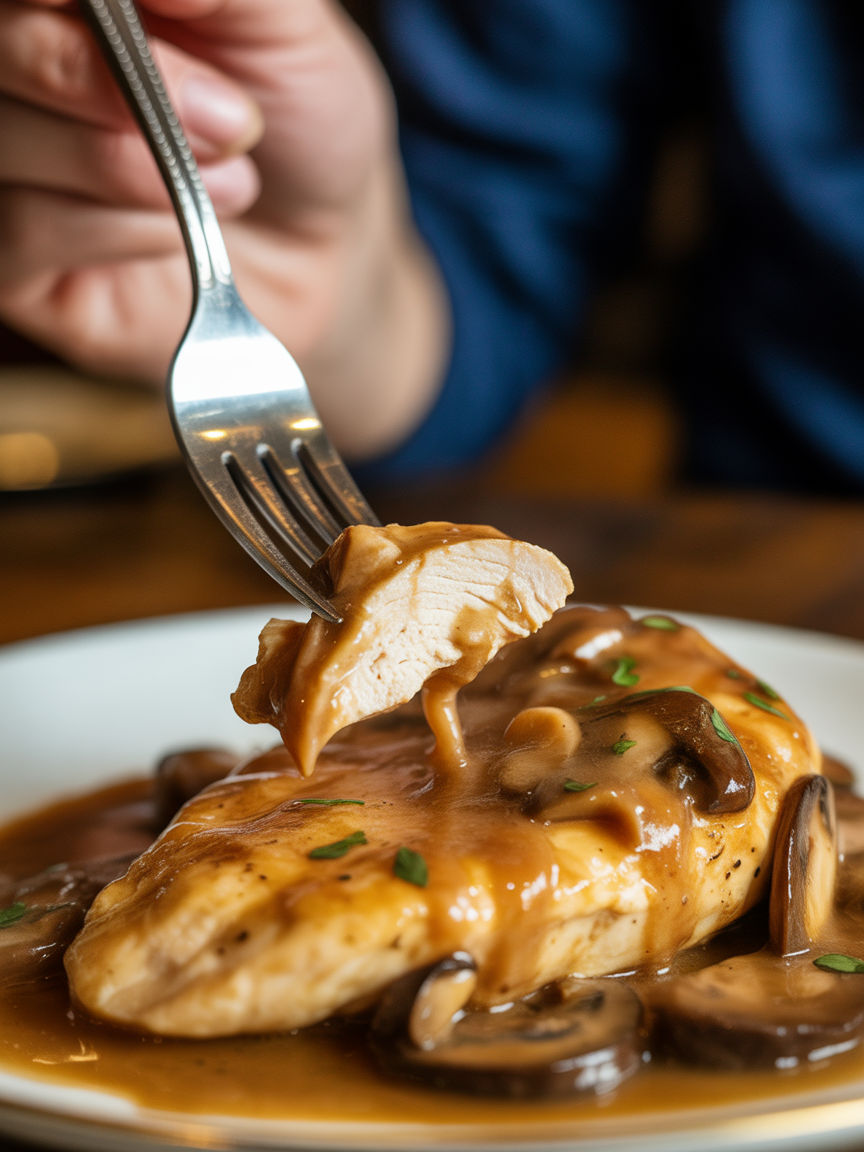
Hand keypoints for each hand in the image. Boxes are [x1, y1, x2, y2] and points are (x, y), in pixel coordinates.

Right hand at [0, 0, 447, 459]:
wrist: (323, 243)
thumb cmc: (295, 121)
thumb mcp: (282, 23)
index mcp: (72, 1)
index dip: (67, 1)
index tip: (161, 15)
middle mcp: (20, 70)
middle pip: (0, 45)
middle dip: (111, 80)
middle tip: (230, 119)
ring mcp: (11, 163)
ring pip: (10, 138)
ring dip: (137, 166)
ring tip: (232, 184)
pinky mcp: (15, 259)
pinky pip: (28, 228)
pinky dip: (125, 230)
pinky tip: (179, 234)